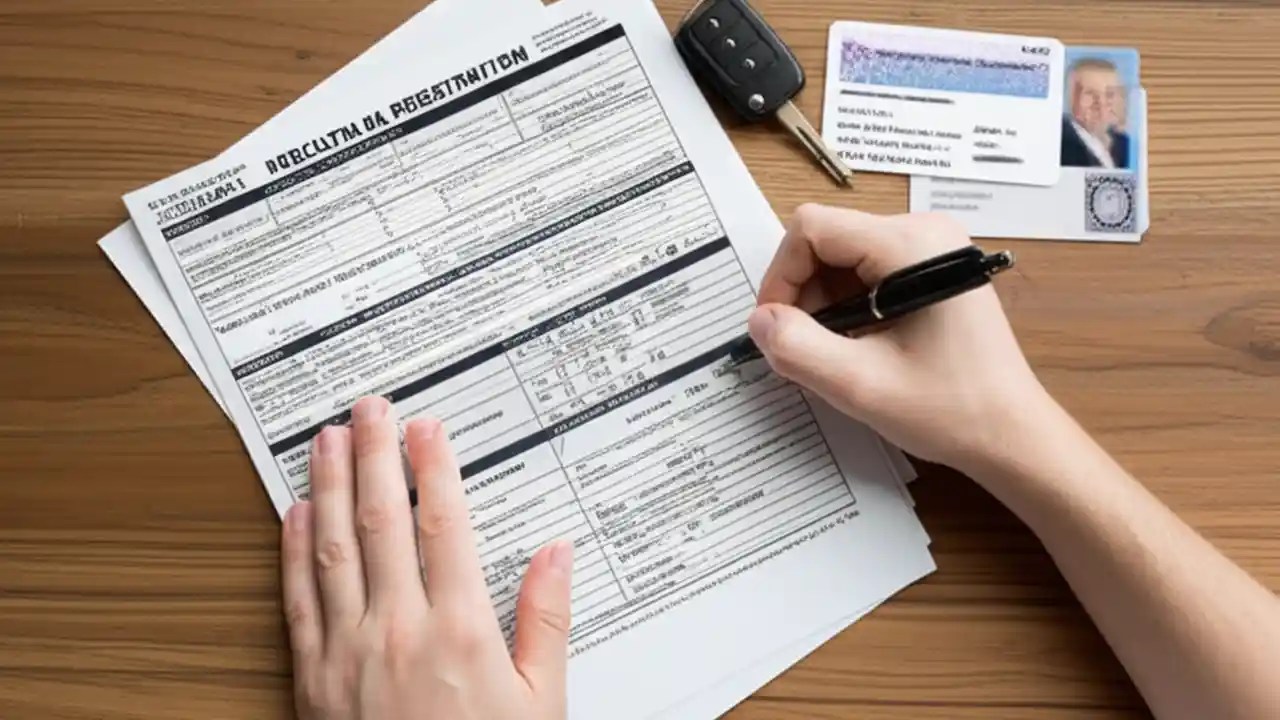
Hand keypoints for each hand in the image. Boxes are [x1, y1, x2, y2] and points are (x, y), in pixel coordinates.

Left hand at [280, 396, 572, 719]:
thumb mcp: (540, 703)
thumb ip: (547, 621)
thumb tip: (557, 554)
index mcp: (459, 631)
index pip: (442, 525)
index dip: (433, 467)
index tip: (428, 428)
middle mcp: (397, 630)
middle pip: (381, 521)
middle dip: (374, 455)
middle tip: (370, 409)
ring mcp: (348, 652)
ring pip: (332, 548)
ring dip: (326, 487)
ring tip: (326, 440)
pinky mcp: (314, 677)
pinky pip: (298, 600)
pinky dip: (293, 551)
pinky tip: (294, 515)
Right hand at [747, 204, 1047, 471]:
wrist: (1012, 434)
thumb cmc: (950, 410)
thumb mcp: (860, 384)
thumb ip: (798, 348)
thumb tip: (758, 322)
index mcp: (911, 245)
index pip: (812, 228)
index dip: (781, 277)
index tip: (777, 329)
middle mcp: (924, 232)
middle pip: (827, 239)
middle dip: (803, 294)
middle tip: (805, 349)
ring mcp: (932, 249)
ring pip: (843, 257)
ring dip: (824, 304)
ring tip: (835, 353)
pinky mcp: (933, 270)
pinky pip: (867, 271)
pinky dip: (848, 306)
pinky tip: (858, 346)